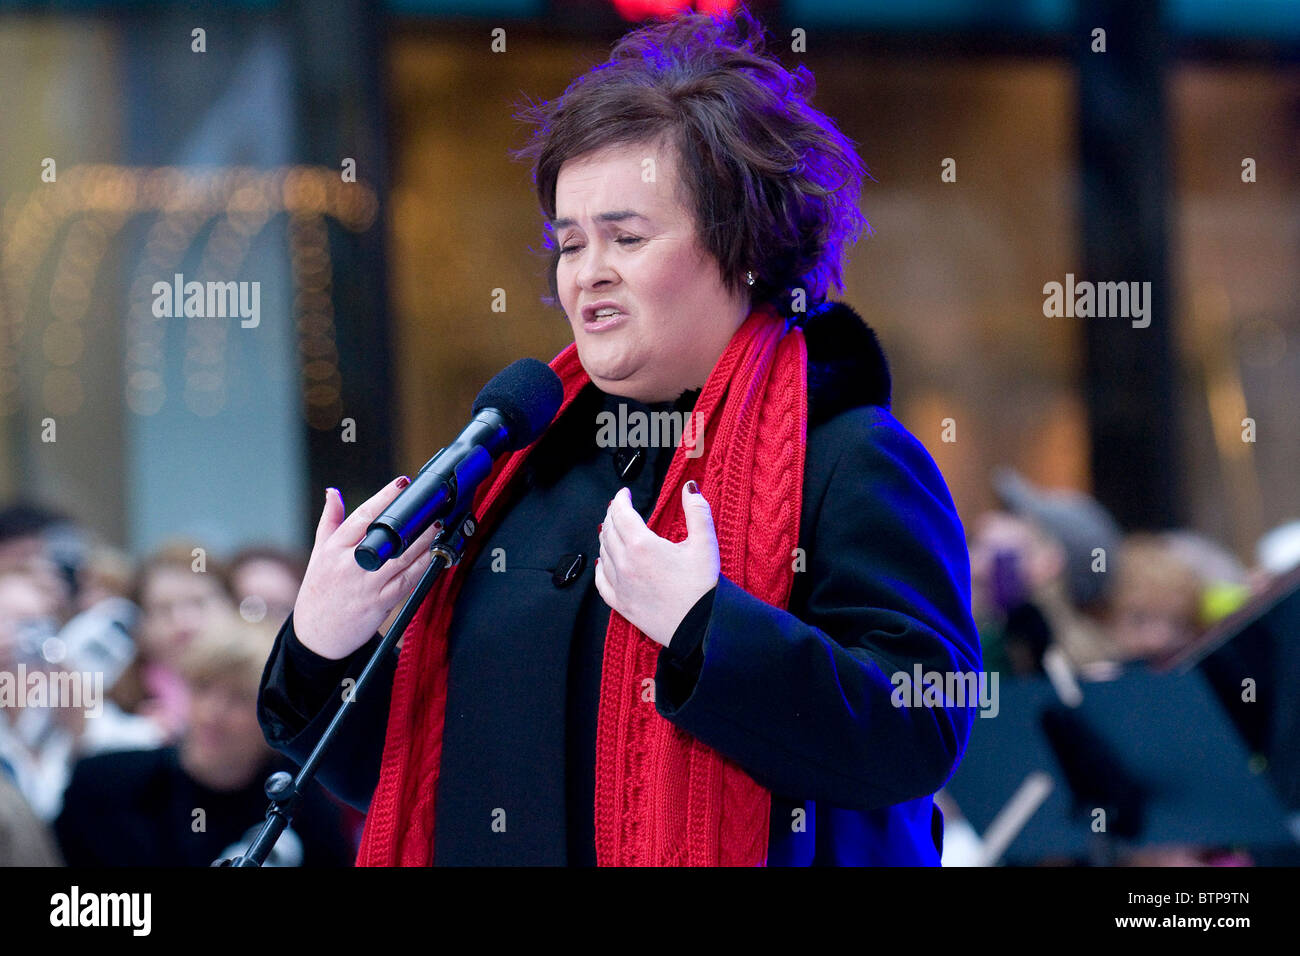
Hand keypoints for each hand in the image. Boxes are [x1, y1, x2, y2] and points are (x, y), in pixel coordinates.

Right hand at [292, 478, 443, 659]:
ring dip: (423, 540)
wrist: (317, 636)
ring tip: (436, 524)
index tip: (402, 483)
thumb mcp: (319, 553)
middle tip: (429, 504)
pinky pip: (407, 581)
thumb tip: (333, 492)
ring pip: (401, 558)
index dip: (384, 498)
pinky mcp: (380, 602)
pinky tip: (434, 554)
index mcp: (333, 549)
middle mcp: (349, 565)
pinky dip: (422, 566)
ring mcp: (366, 585)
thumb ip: (330, 521)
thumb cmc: (319, 591)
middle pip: (385, 536)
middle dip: (409, 519)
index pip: (362, 516)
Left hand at [594, 482, 719, 647]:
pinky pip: (601, 582)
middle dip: (613, 516)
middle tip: (619, 508)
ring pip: (603, 554)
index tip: (624, 493)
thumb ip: (697, 511)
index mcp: (642, 545)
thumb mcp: (705, 543)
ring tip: (613, 530)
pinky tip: (601, 563)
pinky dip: (600, 567)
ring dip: (606, 538)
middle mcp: (625, 564)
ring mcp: (620, 585)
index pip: (621, 514)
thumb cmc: (704, 587)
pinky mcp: (621, 604)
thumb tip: (689, 487)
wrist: (701, 628)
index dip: (620, 500)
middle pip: (609, 531)